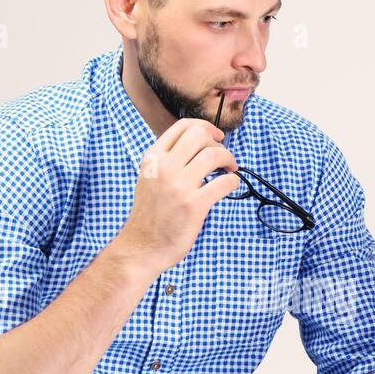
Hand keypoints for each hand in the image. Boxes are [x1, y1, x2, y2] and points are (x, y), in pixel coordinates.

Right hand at [115, 117, 239, 272]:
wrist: (141, 247)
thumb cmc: (149, 215)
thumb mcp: (149, 178)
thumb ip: (167, 161)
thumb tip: (198, 148)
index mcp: (153, 159)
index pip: (182, 126)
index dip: (205, 127)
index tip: (216, 137)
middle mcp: (164, 168)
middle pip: (200, 135)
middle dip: (218, 143)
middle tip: (223, 157)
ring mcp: (179, 186)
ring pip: (214, 155)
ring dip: (229, 160)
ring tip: (229, 170)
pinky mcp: (194, 205)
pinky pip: (224, 182)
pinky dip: (233, 181)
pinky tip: (229, 186)